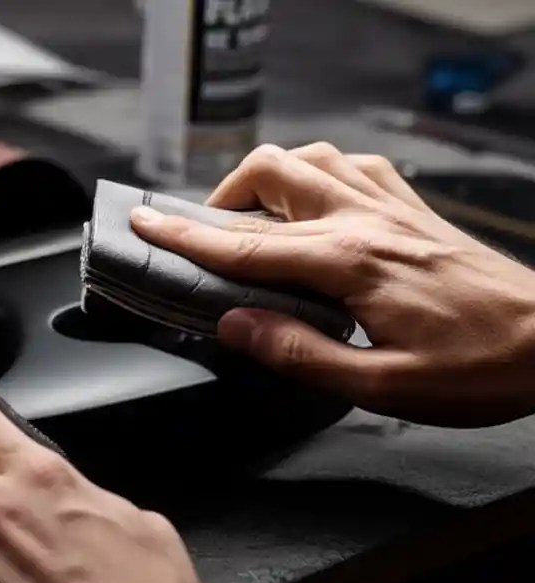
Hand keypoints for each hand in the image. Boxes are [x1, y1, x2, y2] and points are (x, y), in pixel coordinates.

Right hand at [130, 142, 534, 426]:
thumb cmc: (481, 369)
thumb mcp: (381, 386)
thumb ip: (299, 354)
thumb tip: (235, 328)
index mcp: (349, 265)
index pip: (244, 246)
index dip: (183, 237)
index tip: (141, 224)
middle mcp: (366, 221)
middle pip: (272, 173)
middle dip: (221, 197)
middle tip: (203, 236)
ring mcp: (393, 207)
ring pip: (312, 156)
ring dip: (269, 178)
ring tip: (252, 218)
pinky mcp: (415, 209)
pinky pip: (355, 164)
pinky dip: (320, 172)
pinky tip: (316, 200)